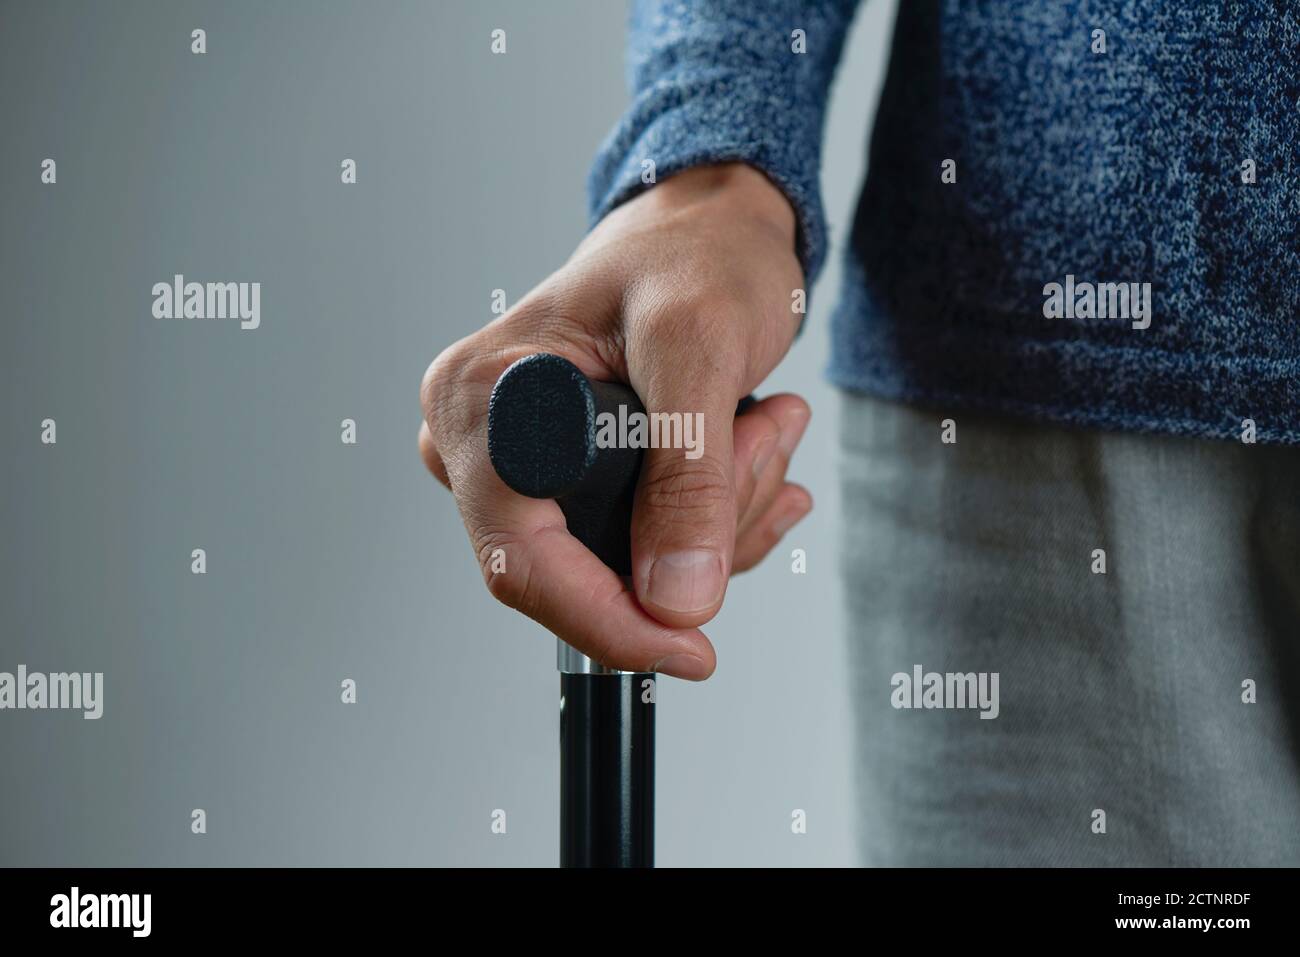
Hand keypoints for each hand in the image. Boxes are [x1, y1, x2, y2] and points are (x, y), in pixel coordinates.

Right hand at [419, 164, 811, 678]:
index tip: (694, 645)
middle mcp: (478, 439)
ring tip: (766, 426)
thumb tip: (676, 602)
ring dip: (720, 519)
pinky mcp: (567, 481)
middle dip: (694, 541)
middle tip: (768, 445)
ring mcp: (519, 466)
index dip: (611, 618)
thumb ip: (690, 476)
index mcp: (483, 398)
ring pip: (621, 569)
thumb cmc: (698, 253)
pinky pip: (639, 551)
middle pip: (577, 571)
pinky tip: (754, 451)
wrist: (713, 227)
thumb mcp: (702, 348)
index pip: (523, 560)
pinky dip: (713, 520)